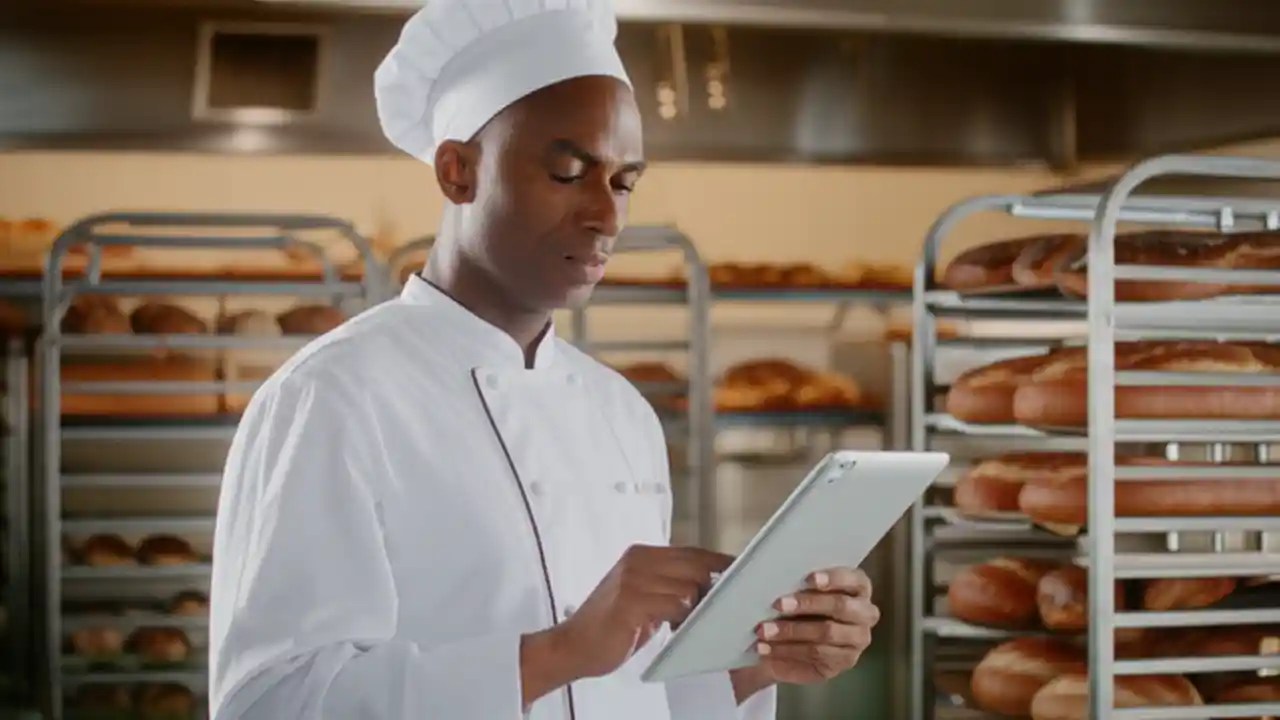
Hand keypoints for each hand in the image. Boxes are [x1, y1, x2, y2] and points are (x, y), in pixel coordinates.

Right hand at [547, 544, 732, 680]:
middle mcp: (637, 560)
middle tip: (716, 609)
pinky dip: (682, 619)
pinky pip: (674, 605)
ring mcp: (633, 580)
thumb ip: (669, 583)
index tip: (743, 573)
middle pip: (696, 567)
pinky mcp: (631, 602)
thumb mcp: (643, 595)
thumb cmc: (613, 625)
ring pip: (688, 587)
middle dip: (712, 588)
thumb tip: (711, 584)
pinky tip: (674, 628)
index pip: (693, 552)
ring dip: (695, 609)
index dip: (720, 562)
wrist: (574, 645)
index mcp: (641, 554)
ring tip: (684, 624)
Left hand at [738, 567, 879, 691]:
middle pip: (841, 606)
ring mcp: (858, 640)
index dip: (834, 578)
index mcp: (859, 587)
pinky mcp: (844, 661)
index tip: (809, 578)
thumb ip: (797, 581)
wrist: (789, 643)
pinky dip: (787, 650)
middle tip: (778, 604)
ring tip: (764, 630)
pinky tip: (766, 647)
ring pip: (826, 633)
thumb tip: (776, 574)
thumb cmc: (797, 606)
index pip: (854, 579)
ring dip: (791, 631)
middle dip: (807, 604)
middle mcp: (865, 613)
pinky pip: (816, 655)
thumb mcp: (797, 590)